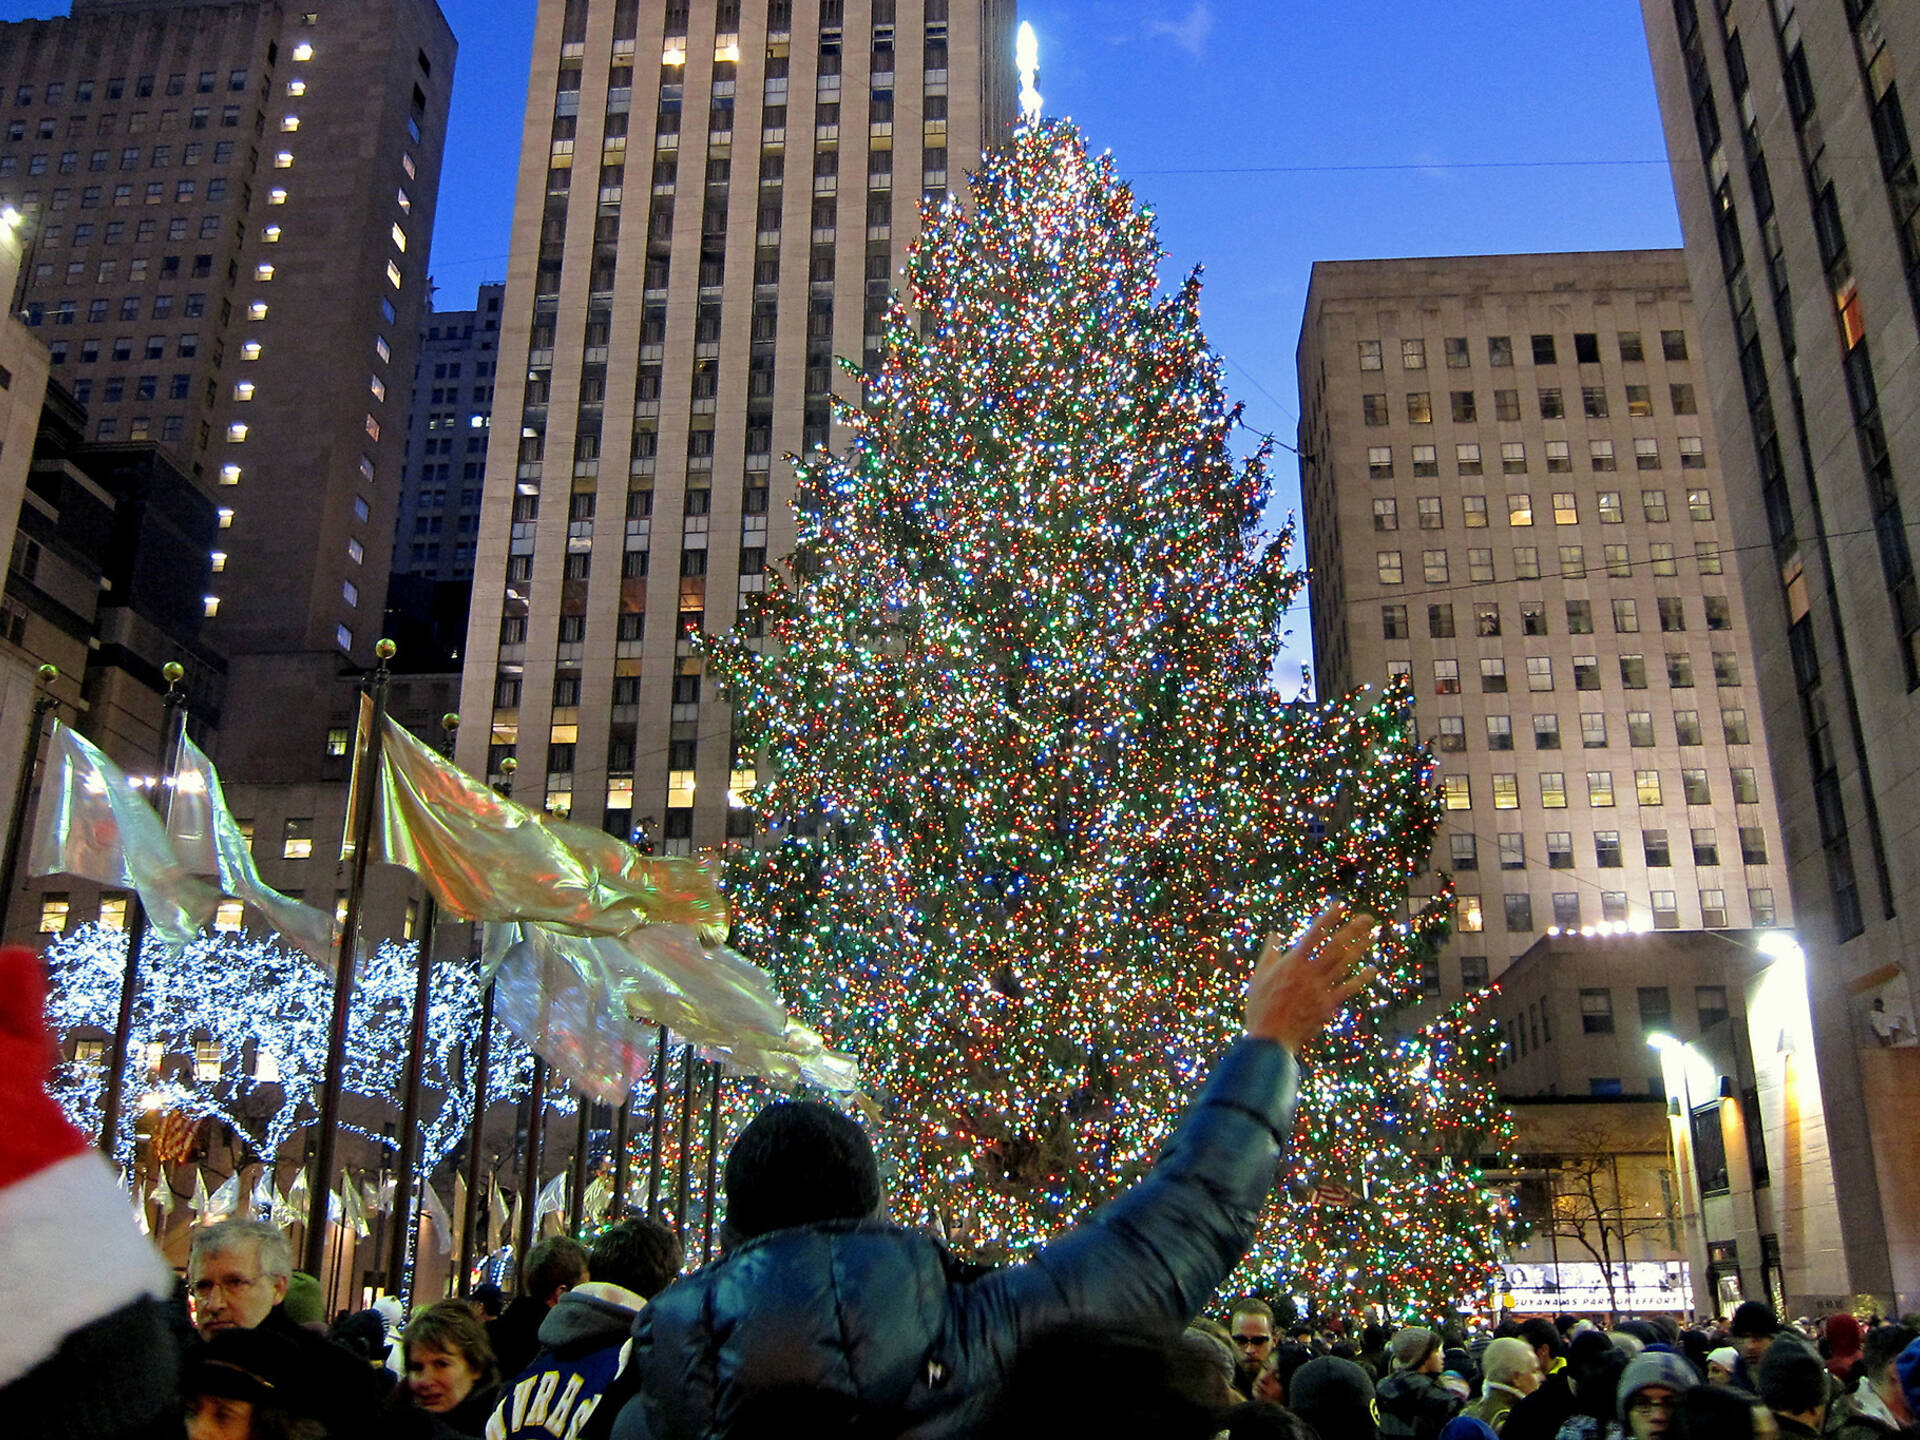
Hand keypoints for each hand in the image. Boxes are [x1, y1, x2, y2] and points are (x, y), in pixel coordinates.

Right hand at [1244, 904, 1379, 1051]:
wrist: (1270, 1039)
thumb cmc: (1260, 1007)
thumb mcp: (1260, 976)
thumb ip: (1270, 953)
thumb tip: (1275, 934)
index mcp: (1292, 963)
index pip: (1315, 934)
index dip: (1329, 918)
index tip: (1341, 905)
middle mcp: (1310, 973)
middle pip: (1336, 946)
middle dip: (1353, 930)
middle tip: (1367, 918)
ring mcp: (1321, 989)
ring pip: (1345, 964)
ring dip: (1360, 948)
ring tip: (1373, 935)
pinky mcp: (1328, 1006)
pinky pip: (1348, 989)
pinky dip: (1361, 978)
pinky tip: (1372, 969)